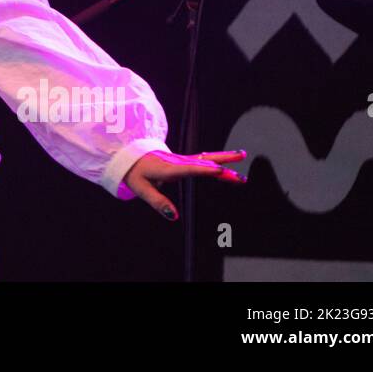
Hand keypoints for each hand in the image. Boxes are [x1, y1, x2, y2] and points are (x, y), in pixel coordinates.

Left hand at [122, 149, 246, 220]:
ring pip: (206, 158)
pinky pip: (203, 159)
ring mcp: (182, 159)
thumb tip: (174, 216)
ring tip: (242, 155)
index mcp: (168, 168)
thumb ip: (157, 201)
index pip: (189, 168)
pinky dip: (216, 159)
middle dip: (223, 165)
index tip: (220, 170)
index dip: (204, 170)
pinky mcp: (184, 161)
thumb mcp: (140, 188)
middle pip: (203, 161)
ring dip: (224, 158)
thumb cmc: (135, 172)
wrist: (130, 156)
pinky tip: (228, 161)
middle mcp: (178, 161)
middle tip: (239, 171)